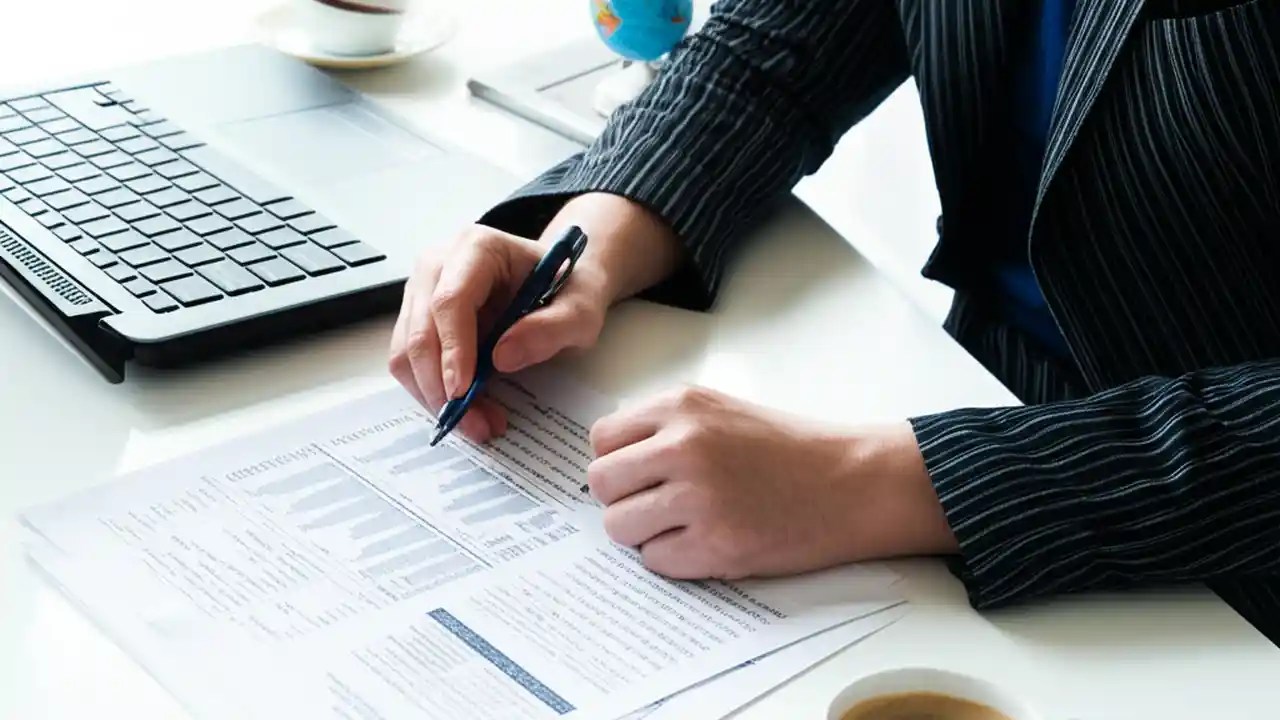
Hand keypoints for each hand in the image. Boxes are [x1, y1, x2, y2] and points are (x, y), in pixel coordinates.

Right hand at [389, 193, 682, 442]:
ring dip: (436, 397)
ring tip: (481, 422)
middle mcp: (438, 264)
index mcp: (478, 248)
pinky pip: (410, 362)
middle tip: (479, 424)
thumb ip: (552, 328)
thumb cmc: (568, 289)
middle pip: (421, 331)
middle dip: (443, 386)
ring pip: (407, 352)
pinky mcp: (417, 318)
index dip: (453, 349)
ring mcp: (422, 291)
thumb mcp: (581, 309)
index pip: (451, 300)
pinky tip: (470, 409)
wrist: (559, 281)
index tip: (462, 392)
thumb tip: (502, 356)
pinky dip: (433, 393)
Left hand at [587, 387, 957, 579]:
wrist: (851, 481)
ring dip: (644, 533)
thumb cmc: (790, 448)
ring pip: (619, 526)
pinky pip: (655, 560)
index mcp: (681, 406)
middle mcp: (683, 445)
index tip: (637, 475)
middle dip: (623, 499)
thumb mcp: (720, 410)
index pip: (602, 438)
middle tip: (657, 504)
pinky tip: (708, 542)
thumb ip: (663, 426)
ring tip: (683, 525)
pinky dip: (675, 558)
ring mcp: (697, 497)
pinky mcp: (714, 544)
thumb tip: (610, 459)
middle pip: (602, 483)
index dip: (617, 462)